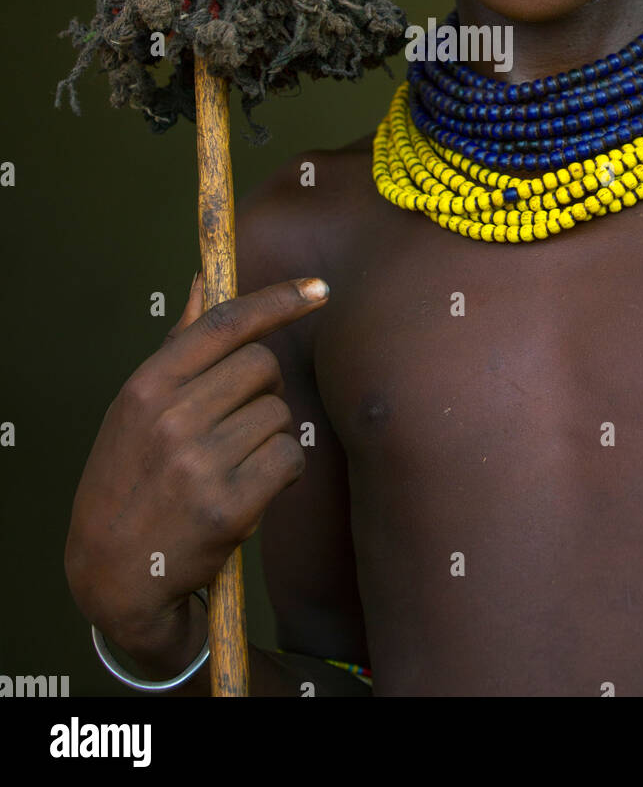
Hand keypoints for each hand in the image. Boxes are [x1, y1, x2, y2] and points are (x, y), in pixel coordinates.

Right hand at [65, 273, 328, 659]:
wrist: (113, 572)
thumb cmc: (132, 476)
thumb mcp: (138, 408)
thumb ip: (179, 344)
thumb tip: (203, 280)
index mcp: (147, 386)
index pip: (224, 323)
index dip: (278, 300)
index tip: (319, 288)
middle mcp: (171, 418)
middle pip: (263, 366)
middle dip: (264, 388)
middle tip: (238, 419)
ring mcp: (199, 463)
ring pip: (280, 414)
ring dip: (270, 434)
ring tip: (234, 462)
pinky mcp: (229, 506)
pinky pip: (289, 458)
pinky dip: (283, 471)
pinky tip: (252, 488)